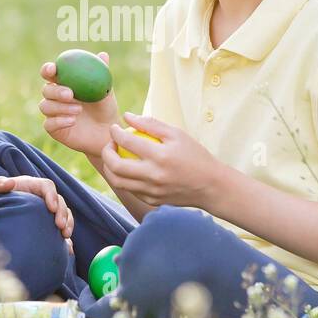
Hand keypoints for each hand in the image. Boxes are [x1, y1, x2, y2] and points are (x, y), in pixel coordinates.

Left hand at [0, 174, 74, 253]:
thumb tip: (9, 183)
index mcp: (30, 185)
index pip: (47, 186)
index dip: (52, 196)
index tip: (52, 208)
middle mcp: (40, 197)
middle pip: (59, 201)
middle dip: (63, 213)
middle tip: (60, 227)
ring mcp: (44, 211)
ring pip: (63, 214)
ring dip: (68, 224)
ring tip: (65, 236)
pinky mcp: (45, 224)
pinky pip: (60, 230)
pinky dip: (65, 239)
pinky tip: (68, 250)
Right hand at [38, 51, 120, 157]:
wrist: (107, 133)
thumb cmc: (105, 108)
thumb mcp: (106, 90)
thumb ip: (101, 73)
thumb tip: (103, 55)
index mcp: (63, 83)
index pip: (50, 73)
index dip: (48, 70)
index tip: (54, 69)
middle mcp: (55, 98)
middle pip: (46, 90)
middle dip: (56, 90)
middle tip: (70, 94)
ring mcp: (52, 113)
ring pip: (45, 106)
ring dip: (60, 107)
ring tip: (78, 110)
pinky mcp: (53, 129)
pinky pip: (49, 124)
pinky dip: (59, 121)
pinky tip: (72, 121)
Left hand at [99, 111, 221, 207]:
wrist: (211, 186)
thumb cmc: (194, 155)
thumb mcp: (177, 134)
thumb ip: (151, 123)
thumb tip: (127, 116)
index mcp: (160, 156)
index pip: (127, 141)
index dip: (115, 132)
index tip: (114, 128)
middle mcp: (153, 176)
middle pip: (115, 166)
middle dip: (106, 152)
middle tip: (110, 144)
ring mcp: (152, 191)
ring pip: (118, 182)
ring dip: (110, 168)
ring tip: (114, 158)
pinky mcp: (152, 201)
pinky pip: (130, 190)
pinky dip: (124, 179)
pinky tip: (127, 170)